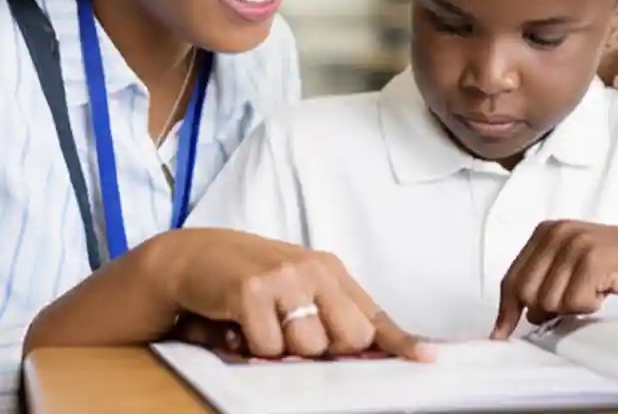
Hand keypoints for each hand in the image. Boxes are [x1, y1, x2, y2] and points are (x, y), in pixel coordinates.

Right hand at [161, 228, 433, 361]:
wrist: (191, 258)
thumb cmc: (247, 280)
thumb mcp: (295, 289)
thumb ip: (330, 315)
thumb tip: (368, 350)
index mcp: (330, 270)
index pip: (373, 314)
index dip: (399, 341)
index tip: (426, 359)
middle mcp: (314, 269)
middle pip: (350, 338)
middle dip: (324, 351)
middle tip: (290, 334)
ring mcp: (284, 278)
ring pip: (309, 348)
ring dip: (281, 350)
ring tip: (259, 325)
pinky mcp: (252, 291)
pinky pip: (269, 348)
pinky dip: (250, 347)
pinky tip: (237, 324)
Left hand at [491, 221, 617, 338]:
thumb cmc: (617, 264)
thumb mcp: (572, 262)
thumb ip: (544, 279)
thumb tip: (514, 317)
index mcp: (545, 232)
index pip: (512, 278)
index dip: (506, 309)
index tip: (501, 333)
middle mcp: (556, 233)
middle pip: (526, 293)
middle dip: (546, 310)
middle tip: (575, 304)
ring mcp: (574, 244)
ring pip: (549, 301)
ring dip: (573, 307)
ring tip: (594, 291)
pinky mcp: (593, 260)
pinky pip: (576, 303)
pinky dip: (590, 306)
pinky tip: (605, 290)